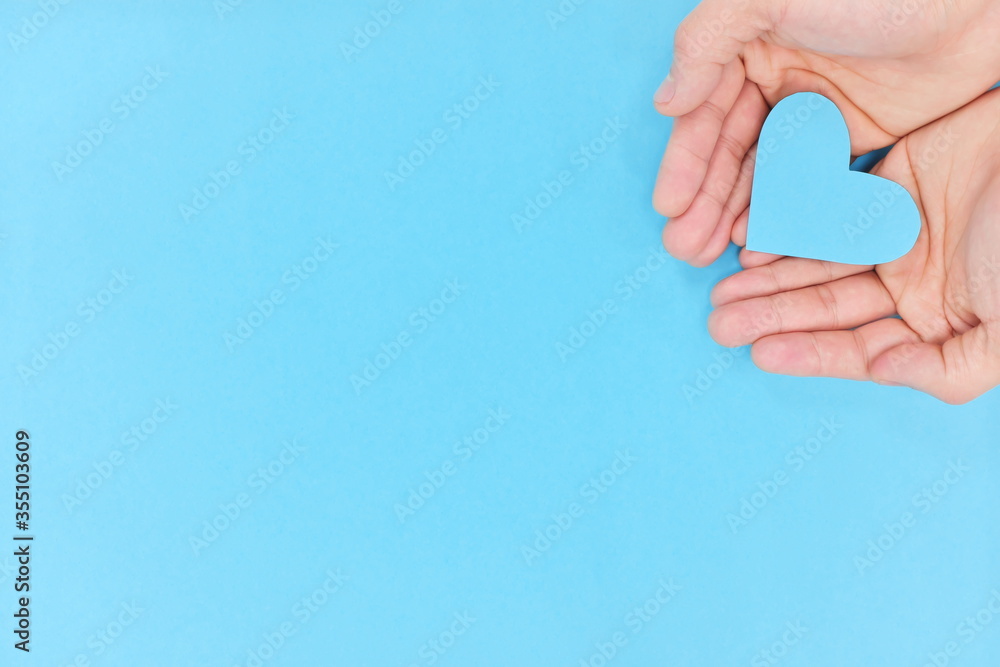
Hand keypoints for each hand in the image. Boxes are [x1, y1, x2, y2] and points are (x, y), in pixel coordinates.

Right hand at [652, 0, 999, 266]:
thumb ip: (708, 42)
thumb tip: (666, 103)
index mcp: (750, 45)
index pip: (705, 113)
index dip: (685, 162)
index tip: (669, 206)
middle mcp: (777, 80)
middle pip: (729, 151)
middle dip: (703, 200)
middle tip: (683, 246)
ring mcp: (817, 112)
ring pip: (764, 173)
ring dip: (732, 214)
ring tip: (707, 252)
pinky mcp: (856, 137)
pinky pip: (810, 183)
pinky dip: (784, 213)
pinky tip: (758, 241)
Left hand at [707, 89, 999, 403]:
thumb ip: (952, 368)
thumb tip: (883, 371)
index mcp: (936, 322)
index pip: (859, 347)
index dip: (810, 353)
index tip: (760, 354)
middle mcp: (908, 283)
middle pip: (825, 305)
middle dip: (773, 315)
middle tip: (719, 321)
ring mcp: (893, 234)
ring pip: (817, 262)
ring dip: (769, 278)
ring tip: (722, 289)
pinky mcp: (884, 185)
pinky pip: (824, 211)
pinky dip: (789, 228)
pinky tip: (751, 244)